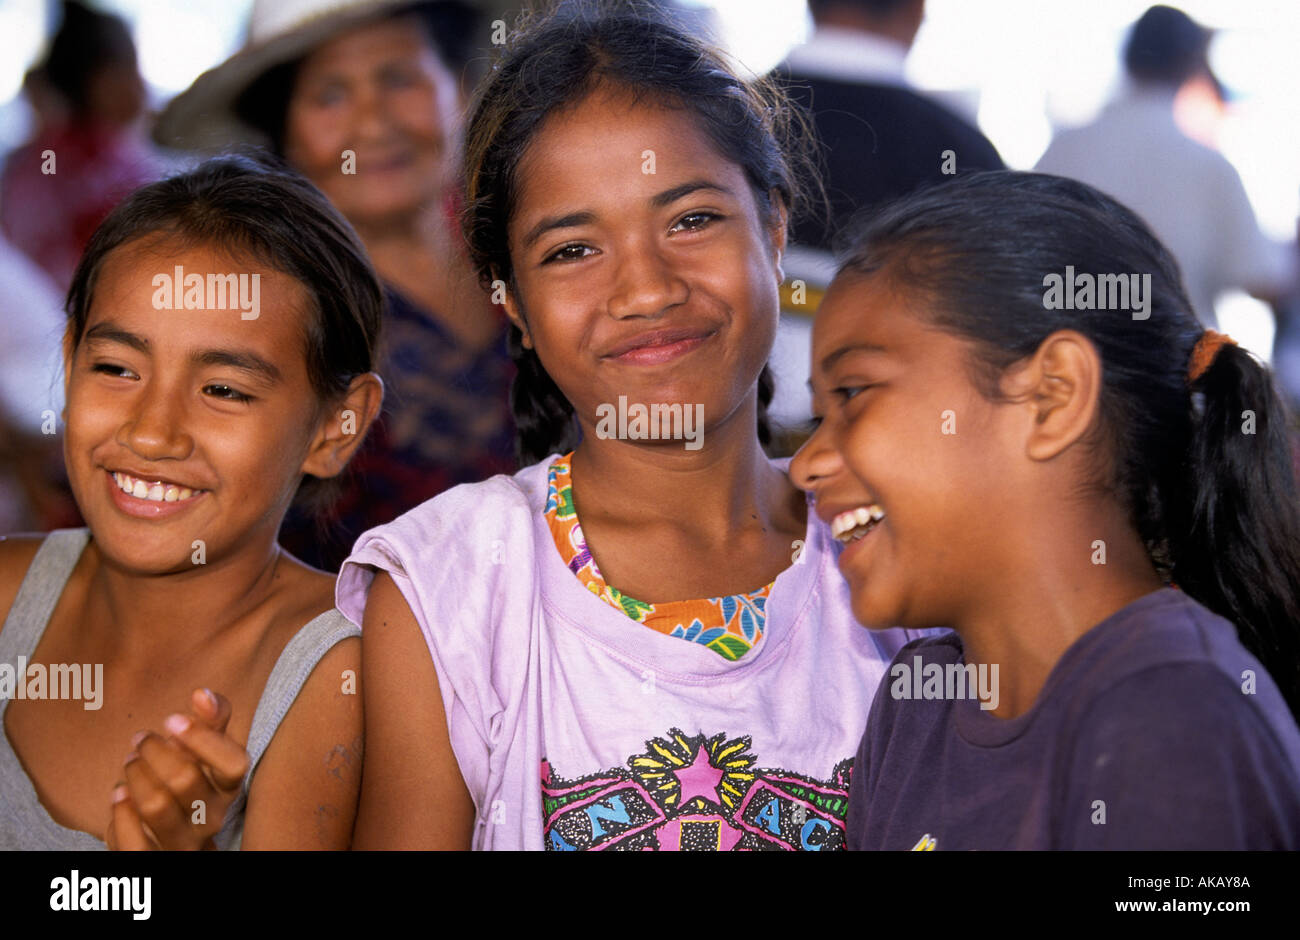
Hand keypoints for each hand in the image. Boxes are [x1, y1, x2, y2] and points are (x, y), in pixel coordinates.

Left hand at [105, 688, 249, 850]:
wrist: (173, 838)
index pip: (234, 764)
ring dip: (135, 776)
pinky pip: (133, 841)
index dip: (203, 738)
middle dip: (154, 751)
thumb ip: (211, 720)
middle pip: (185, 779)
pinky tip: (119, 795)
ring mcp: (184, 842)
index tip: (172, 719)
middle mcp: (213, 817)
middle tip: (141, 739)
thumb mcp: (206, 752)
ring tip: (130, 763)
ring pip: (156, 805)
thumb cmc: (190, 784)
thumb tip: (202, 693)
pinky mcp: (154, 859)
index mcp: (230, 788)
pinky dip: (120, 812)